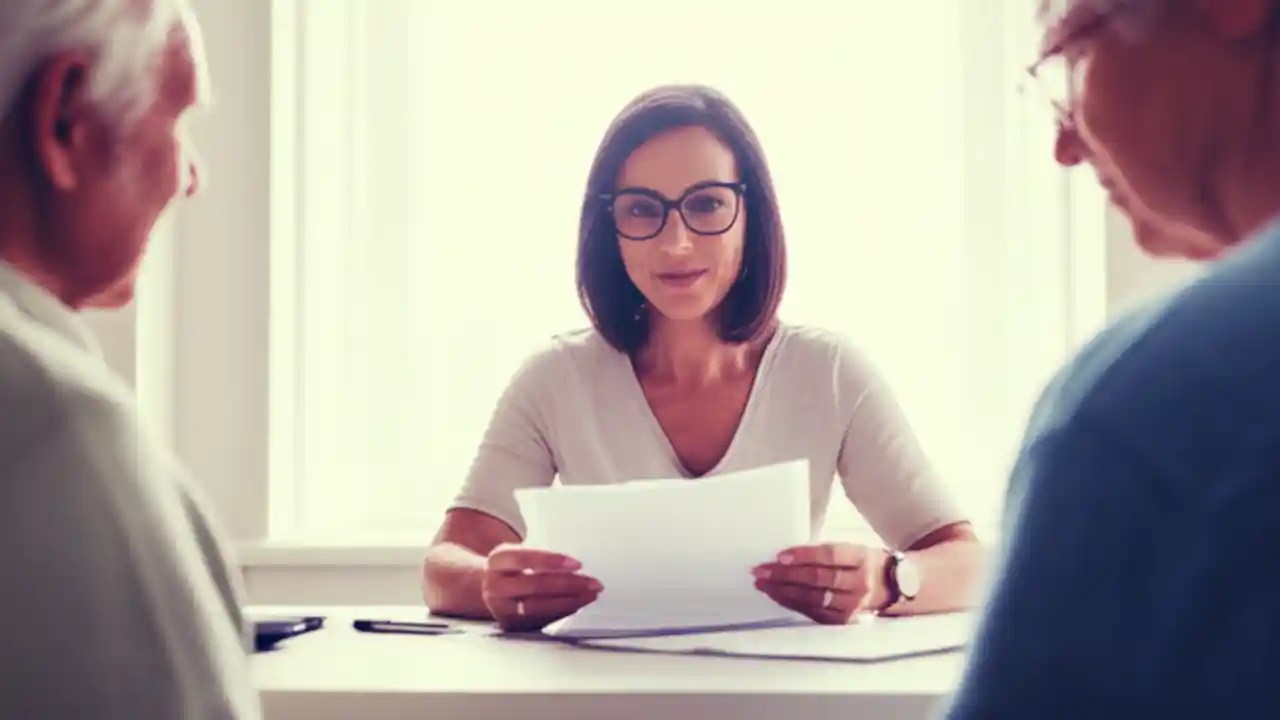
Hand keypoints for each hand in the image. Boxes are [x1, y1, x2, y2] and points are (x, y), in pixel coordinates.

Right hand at [483, 545, 601, 631]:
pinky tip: (579, 604)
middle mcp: (495, 585)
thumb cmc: (513, 566)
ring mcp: (501, 609)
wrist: (489, 588)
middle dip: (569, 585)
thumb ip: (541, 558)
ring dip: (570, 601)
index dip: (551, 561)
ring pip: (539, 606)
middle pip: (534, 585)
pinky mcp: (511, 625)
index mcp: (497, 560)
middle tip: (594, 583)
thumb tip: (576, 567)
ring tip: (592, 595)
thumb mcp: (519, 553)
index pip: (524, 558)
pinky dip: (563, 612)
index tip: (578, 564)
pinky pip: (541, 619)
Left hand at [752, 543, 886, 623]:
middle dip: (785, 575)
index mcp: (861, 558)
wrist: (893, 586)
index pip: (830, 556)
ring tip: (763, 584)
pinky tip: (777, 595)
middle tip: (761, 571)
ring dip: (783, 591)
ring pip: (813, 599)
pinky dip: (793, 603)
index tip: (780, 556)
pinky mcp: (844, 619)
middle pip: (818, 579)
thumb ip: (825, 552)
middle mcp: (859, 583)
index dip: (804, 556)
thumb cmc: (865, 562)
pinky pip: (814, 612)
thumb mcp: (853, 549)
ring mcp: (852, 605)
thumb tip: (787, 556)